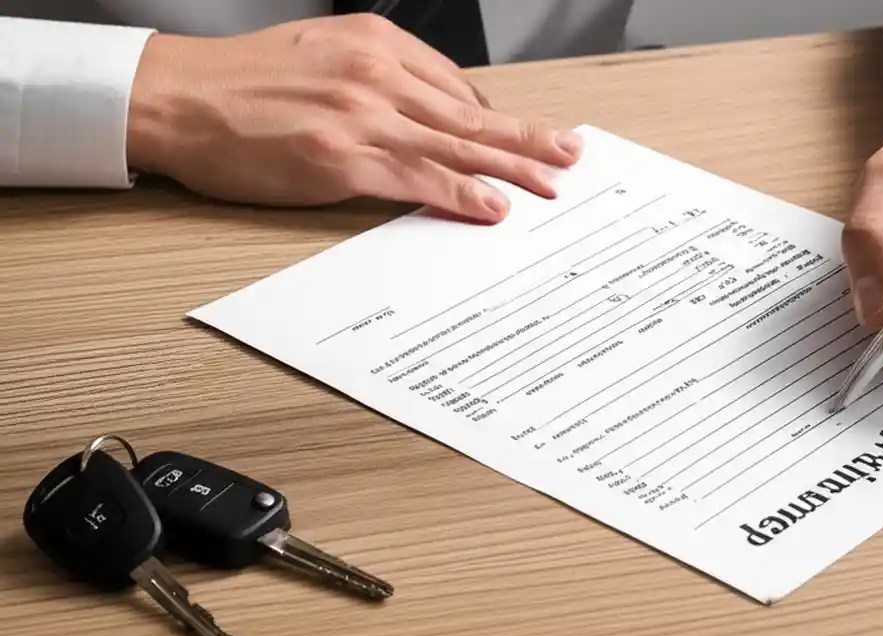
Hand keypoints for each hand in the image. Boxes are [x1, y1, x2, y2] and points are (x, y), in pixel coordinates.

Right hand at [126, 14, 581, 221]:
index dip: (493, 119)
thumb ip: (373, 78)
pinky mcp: (344, 158)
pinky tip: (491, 206)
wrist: (176, 97)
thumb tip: (422, 112)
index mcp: (374, 44)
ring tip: (550, 184)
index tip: (522, 134)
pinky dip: (461, 194)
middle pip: (469, 113)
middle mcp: (377, 74)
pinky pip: (419, 179)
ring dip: (511, 168)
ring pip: (457, 145)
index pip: (453, 86)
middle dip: (526, 137)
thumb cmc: (238, 81)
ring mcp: (364, 116)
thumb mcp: (318, 54)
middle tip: (567, 154)